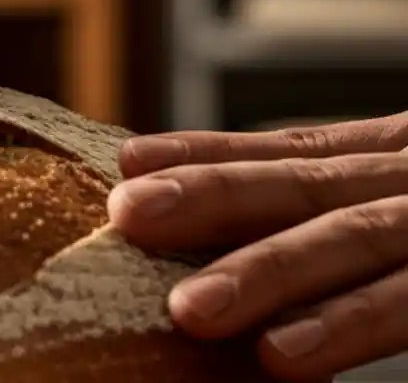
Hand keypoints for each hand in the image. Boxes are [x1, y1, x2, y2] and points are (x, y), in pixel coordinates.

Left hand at [108, 114, 407, 381]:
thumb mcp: (402, 217)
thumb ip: (338, 215)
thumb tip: (218, 261)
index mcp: (401, 161)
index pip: (296, 153)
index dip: (212, 156)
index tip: (130, 163)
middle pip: (308, 185)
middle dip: (213, 197)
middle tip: (127, 213)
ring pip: (353, 237)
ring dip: (265, 271)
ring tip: (188, 310)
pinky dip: (349, 323)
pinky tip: (280, 353)